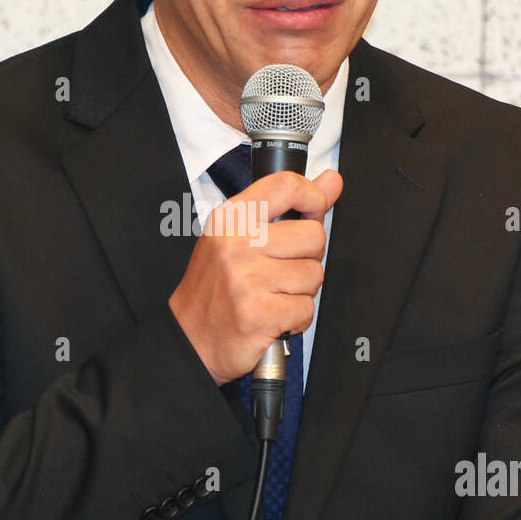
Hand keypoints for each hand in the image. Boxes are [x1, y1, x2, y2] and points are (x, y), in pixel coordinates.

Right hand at [168, 169, 343, 385]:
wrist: (188, 338)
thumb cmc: (214, 288)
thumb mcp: (238, 237)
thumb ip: (288, 207)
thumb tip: (332, 181)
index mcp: (231, 219)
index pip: (286, 185)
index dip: (314, 197)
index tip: (315, 212)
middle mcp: (238, 244)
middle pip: (313, 236)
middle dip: (308, 258)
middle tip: (282, 271)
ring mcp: (248, 279)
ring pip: (314, 275)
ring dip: (301, 291)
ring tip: (273, 296)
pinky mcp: (260, 313)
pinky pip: (306, 308)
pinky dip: (296, 318)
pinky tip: (273, 317)